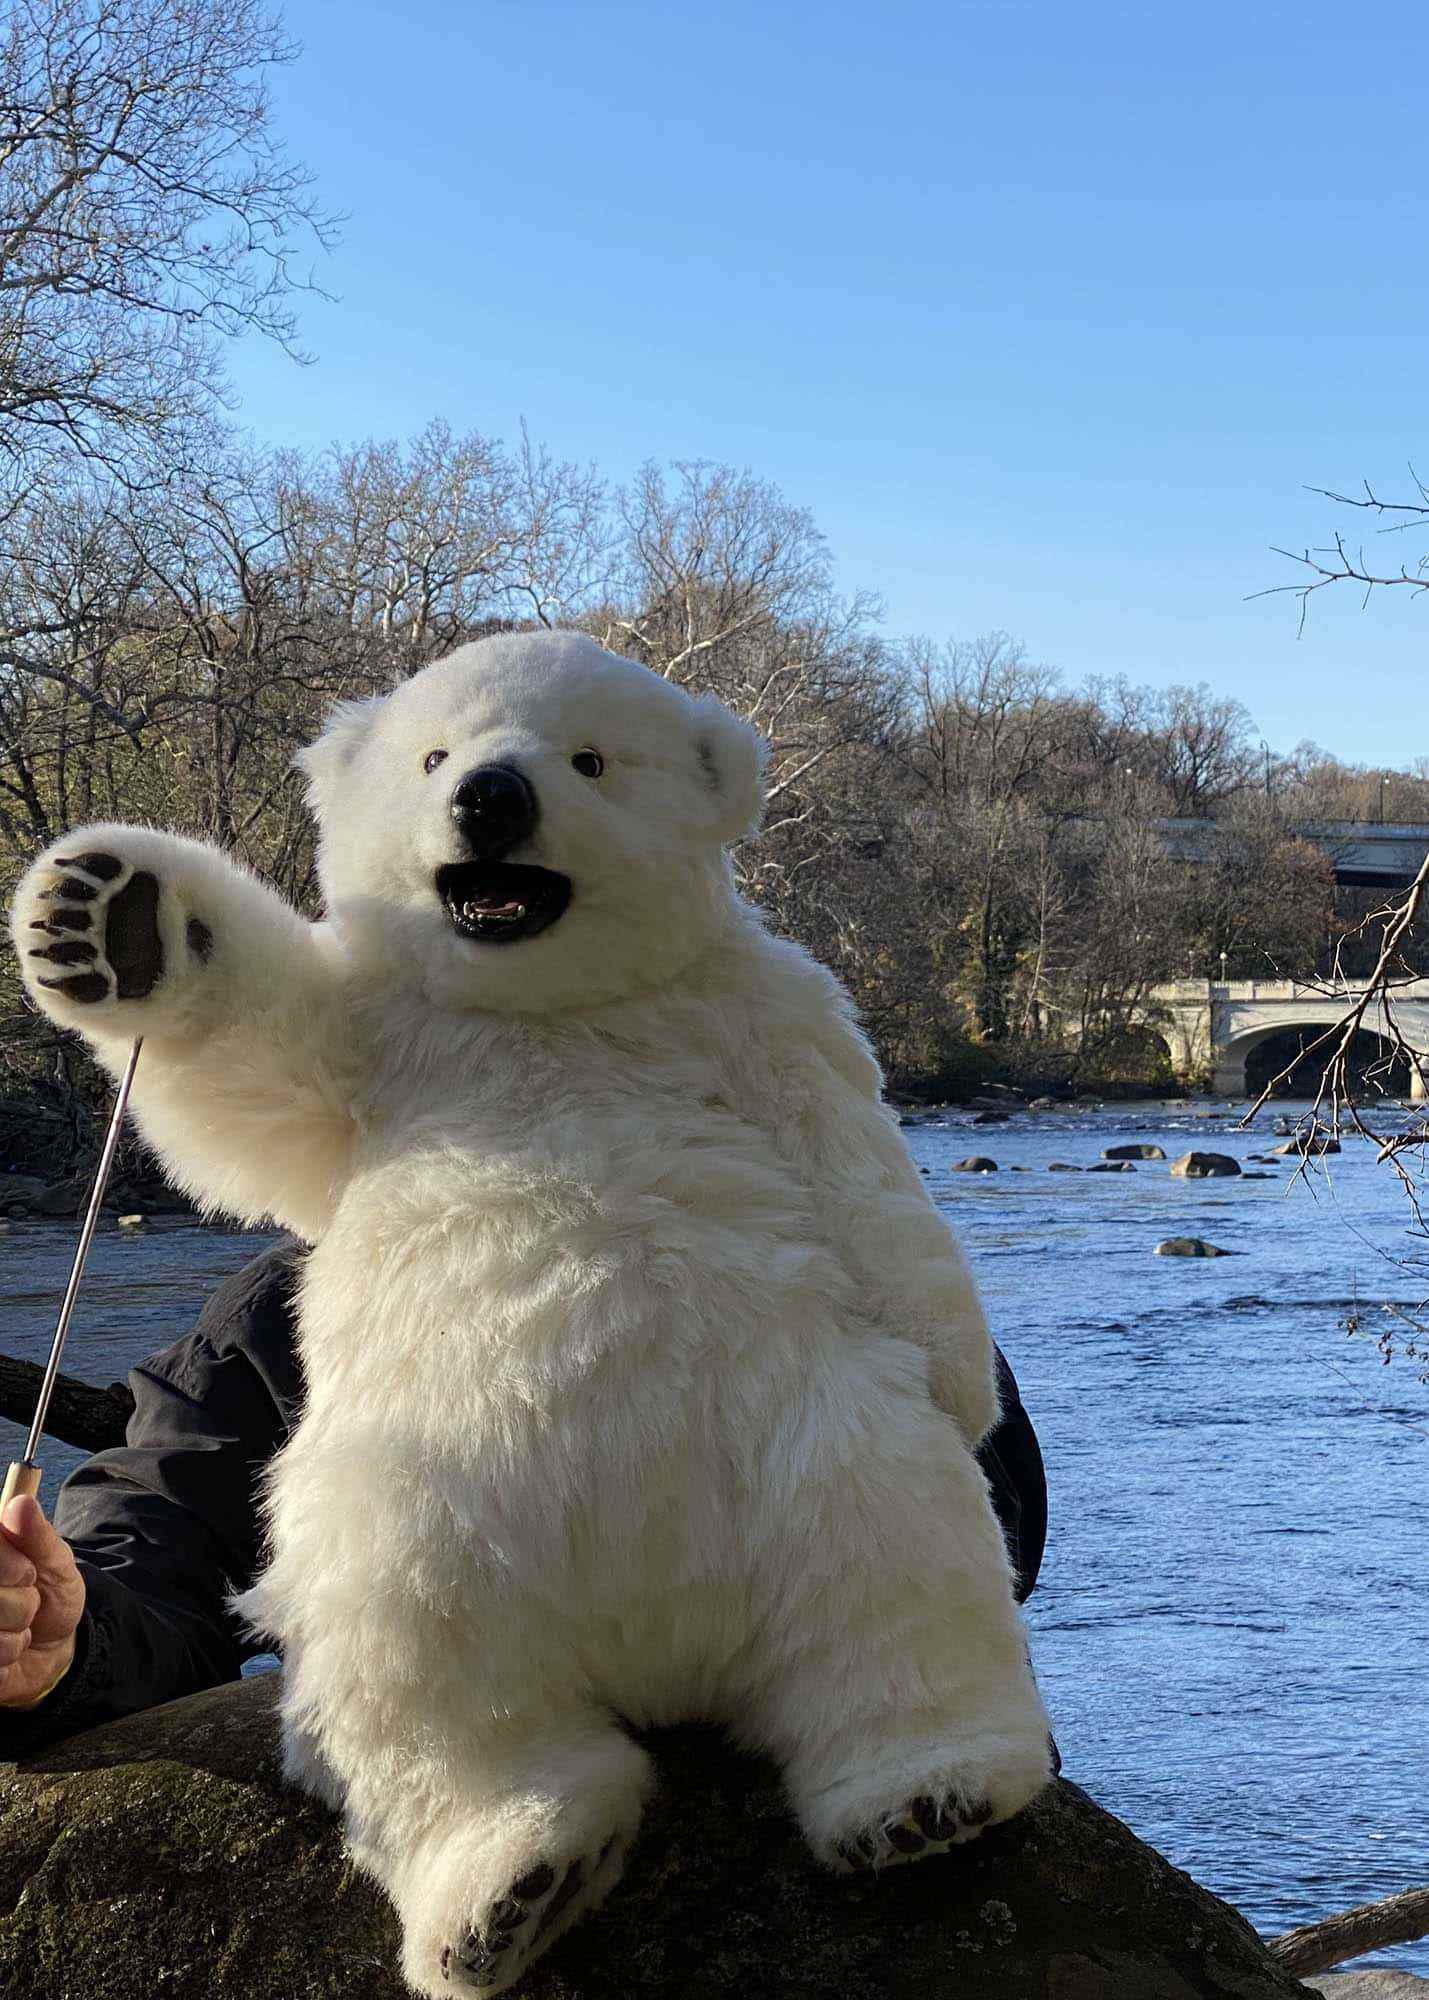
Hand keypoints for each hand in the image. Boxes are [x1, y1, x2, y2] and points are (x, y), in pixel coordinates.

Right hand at [0, 1492, 84, 1709]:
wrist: (53, 1642)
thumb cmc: (51, 1592)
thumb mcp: (56, 1561)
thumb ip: (38, 1536)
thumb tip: (21, 1504)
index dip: (13, 1568)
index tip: (29, 1572)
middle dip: (22, 1603)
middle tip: (28, 1600)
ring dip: (16, 1632)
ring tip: (19, 1625)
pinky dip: (9, 1654)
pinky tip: (9, 1648)